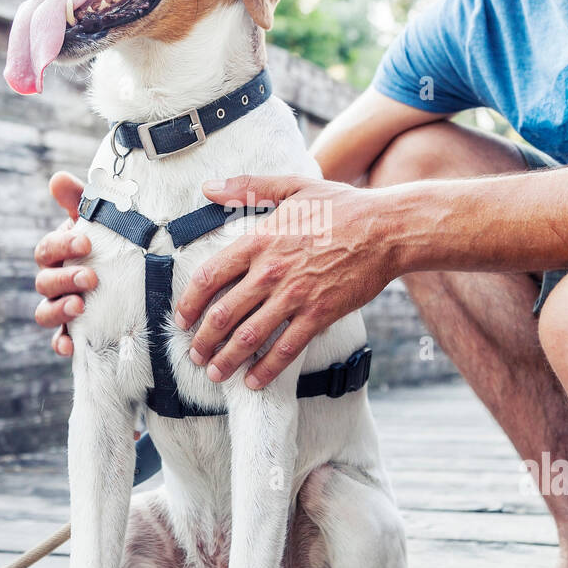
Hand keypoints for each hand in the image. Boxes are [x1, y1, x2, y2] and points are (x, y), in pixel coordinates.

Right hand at [34, 173, 97, 356]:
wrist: (131, 275)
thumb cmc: (109, 243)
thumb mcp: (98, 220)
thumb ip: (80, 200)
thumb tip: (57, 179)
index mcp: (57, 253)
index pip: (47, 249)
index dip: (62, 245)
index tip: (86, 242)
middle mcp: (53, 281)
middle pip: (44, 282)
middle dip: (65, 279)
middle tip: (90, 278)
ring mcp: (61, 307)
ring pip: (45, 312)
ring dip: (59, 310)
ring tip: (80, 306)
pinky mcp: (73, 332)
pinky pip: (59, 341)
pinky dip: (61, 344)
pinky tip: (71, 346)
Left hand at [175, 174, 399, 387]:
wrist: (385, 229)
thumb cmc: (341, 207)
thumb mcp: (293, 186)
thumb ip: (248, 188)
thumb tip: (209, 187)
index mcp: (259, 240)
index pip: (209, 276)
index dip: (189, 302)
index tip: (182, 319)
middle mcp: (270, 271)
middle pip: (222, 313)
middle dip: (203, 340)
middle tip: (195, 355)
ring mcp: (294, 296)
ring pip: (248, 337)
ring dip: (227, 359)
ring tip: (216, 373)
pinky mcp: (318, 315)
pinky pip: (285, 349)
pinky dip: (266, 369)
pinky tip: (254, 381)